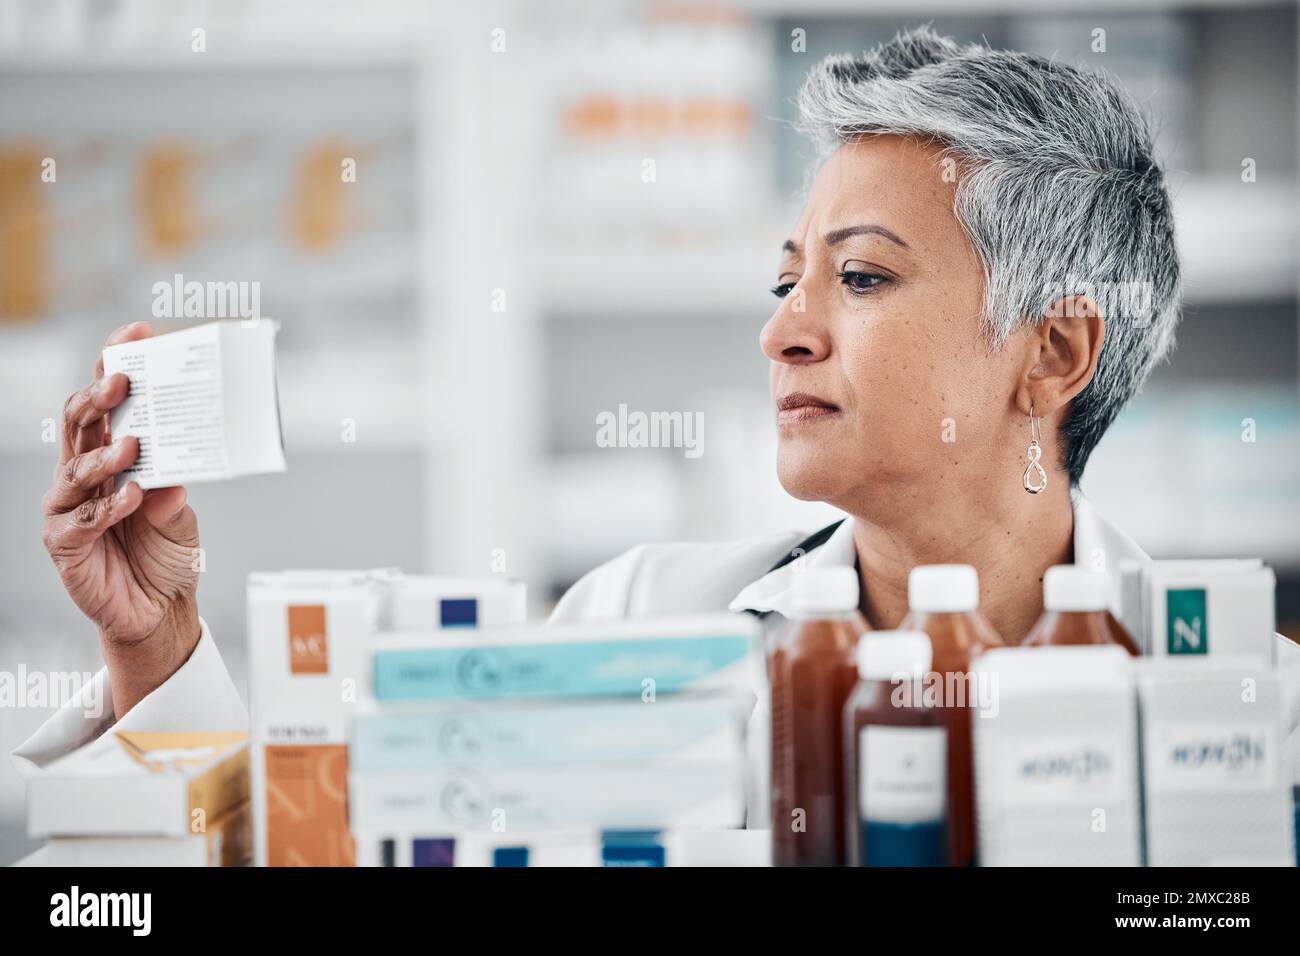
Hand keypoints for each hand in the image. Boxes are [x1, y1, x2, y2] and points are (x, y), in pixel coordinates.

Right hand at [41, 321, 202, 715]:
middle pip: (80, 422)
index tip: (135, 330)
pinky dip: (107, 506)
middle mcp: (84, 472)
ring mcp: (69, 505)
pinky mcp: (64, 542)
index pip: (107, 401)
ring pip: (75, 466)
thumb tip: (170, 479)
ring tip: (134, 444)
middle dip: (99, 395)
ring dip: (105, 452)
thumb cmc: (166, 550)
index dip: (113, 362)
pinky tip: (131, 496)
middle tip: (124, 378)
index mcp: (111, 452)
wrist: (159, 608)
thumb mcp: (181, 515)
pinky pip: (80, 519)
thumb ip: (175, 496)